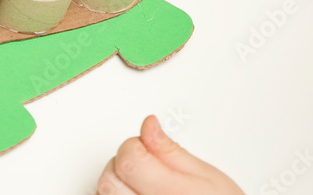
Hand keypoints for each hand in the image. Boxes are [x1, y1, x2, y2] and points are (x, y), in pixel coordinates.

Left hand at [97, 116, 244, 194]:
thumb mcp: (208, 176)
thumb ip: (171, 151)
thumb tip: (149, 126)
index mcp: (170, 194)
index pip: (128, 159)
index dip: (135, 145)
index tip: (148, 146)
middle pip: (109, 179)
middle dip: (124, 165)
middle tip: (148, 168)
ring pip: (104, 194)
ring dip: (118, 184)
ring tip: (144, 185)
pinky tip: (134, 194)